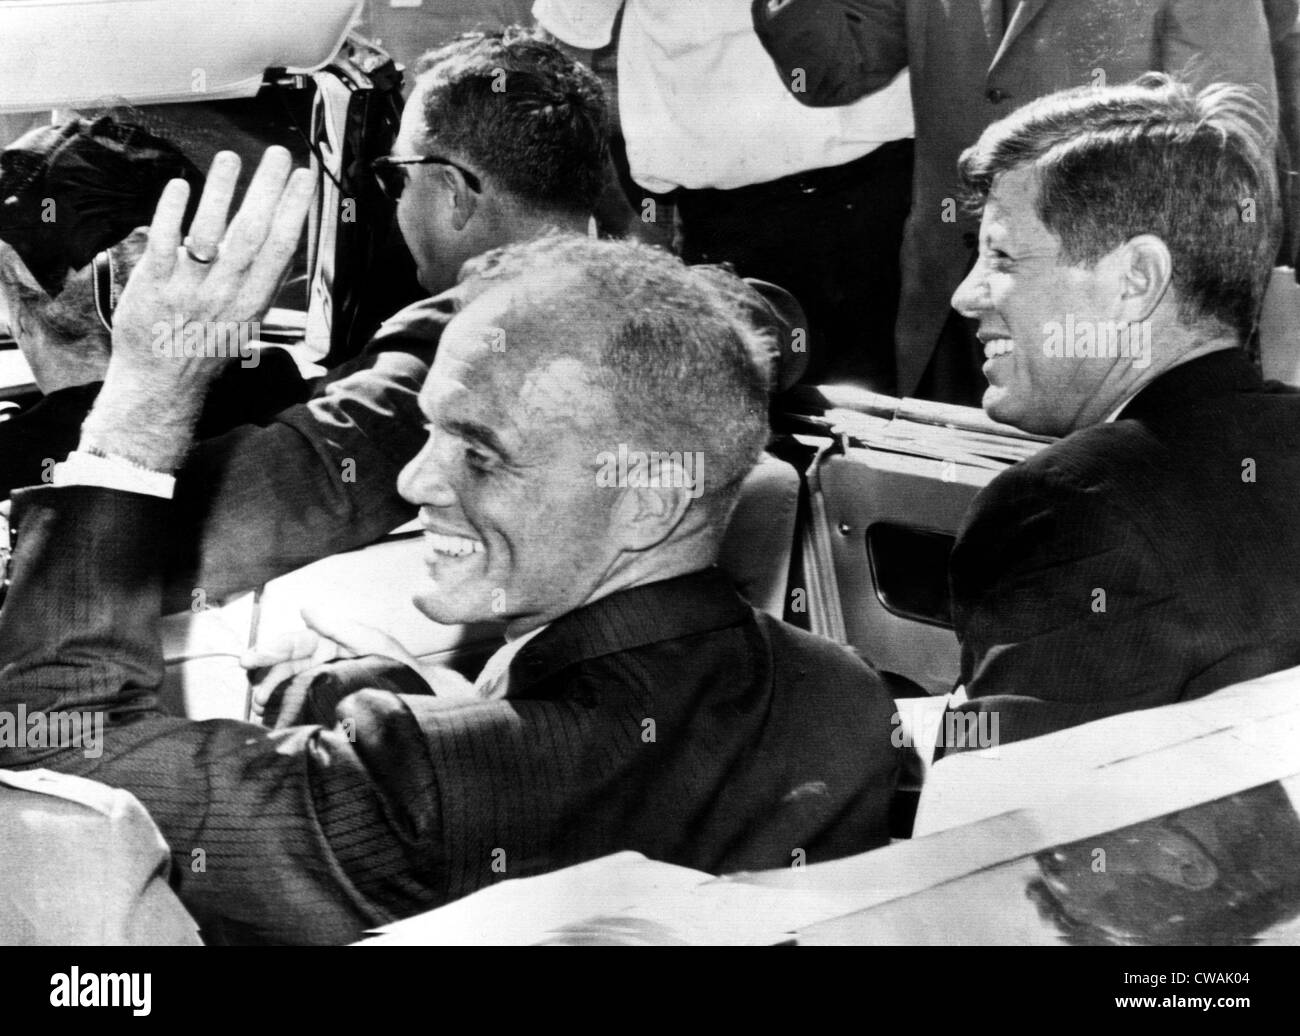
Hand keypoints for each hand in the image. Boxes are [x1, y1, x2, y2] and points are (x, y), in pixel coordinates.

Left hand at [81, 148, 315, 469]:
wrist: (161, 384)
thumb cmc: (204, 349)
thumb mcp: (245, 324)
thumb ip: (261, 284)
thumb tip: (284, 244)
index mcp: (252, 303)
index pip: (280, 250)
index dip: (294, 211)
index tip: (304, 180)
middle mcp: (225, 295)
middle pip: (251, 235)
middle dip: (268, 192)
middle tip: (279, 157)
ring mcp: (188, 290)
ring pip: (209, 235)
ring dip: (222, 193)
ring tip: (232, 159)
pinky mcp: (152, 285)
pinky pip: (163, 244)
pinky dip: (172, 214)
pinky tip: (180, 186)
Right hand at [242, 606, 422, 718]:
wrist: (422, 698)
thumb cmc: (400, 667)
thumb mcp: (372, 642)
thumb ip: (338, 627)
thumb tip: (305, 609)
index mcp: (330, 643)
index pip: (294, 643)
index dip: (270, 650)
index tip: (250, 659)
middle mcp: (323, 662)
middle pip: (286, 666)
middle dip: (266, 677)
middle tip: (254, 692)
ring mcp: (324, 684)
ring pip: (289, 686)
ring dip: (272, 694)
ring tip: (261, 706)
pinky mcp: (327, 704)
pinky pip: (301, 705)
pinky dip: (285, 710)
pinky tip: (274, 718)